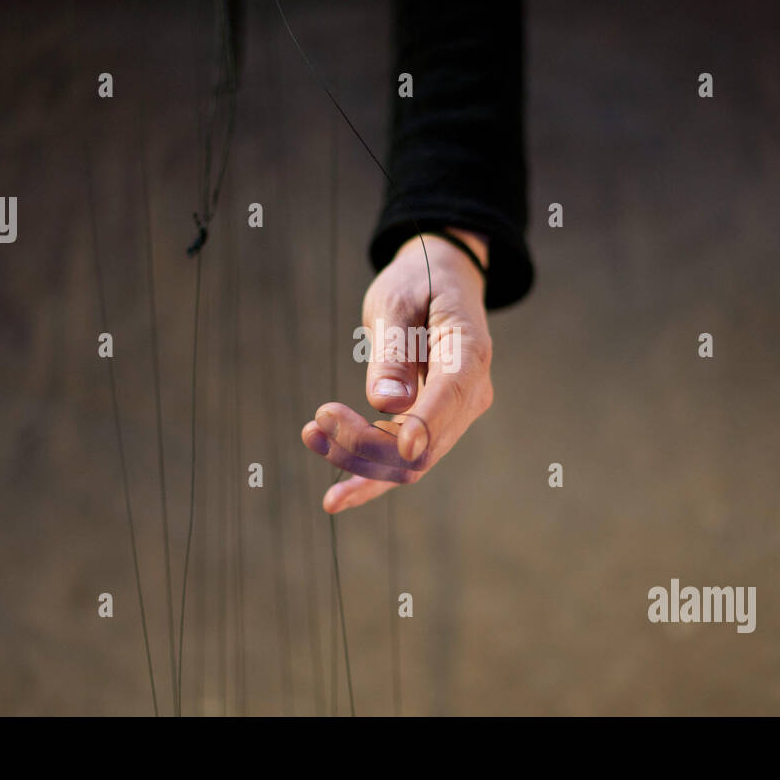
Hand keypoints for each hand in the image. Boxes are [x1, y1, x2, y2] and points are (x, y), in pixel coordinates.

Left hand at [300, 228, 493, 512]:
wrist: (440, 282)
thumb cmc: (418, 281)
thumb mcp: (398, 299)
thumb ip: (395, 350)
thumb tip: (387, 404)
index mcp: (468, 353)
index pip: (452, 397)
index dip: (425, 425)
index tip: (393, 441)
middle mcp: (469, 395)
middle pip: (424, 444)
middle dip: (366, 443)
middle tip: (318, 417)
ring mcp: (452, 417)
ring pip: (408, 464)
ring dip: (356, 460)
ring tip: (311, 434)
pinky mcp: (430, 428)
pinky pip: (400, 464)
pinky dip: (367, 478)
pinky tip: (335, 498)